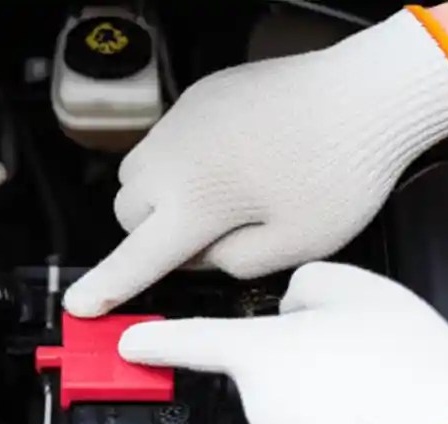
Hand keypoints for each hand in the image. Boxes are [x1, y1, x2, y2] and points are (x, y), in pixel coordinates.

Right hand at [64, 8, 447, 317]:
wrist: (368, 94)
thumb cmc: (341, 169)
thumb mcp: (293, 247)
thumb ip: (234, 265)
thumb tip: (205, 255)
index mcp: (196, 203)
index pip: (135, 257)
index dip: (106, 287)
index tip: (79, 304)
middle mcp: (176, 156)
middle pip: (128, 211)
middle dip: (151, 234)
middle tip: (209, 241)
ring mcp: (184, 119)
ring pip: (142, 171)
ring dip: (161, 196)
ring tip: (221, 200)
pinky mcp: (201, 95)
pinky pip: (170, 138)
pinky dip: (184, 161)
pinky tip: (236, 163)